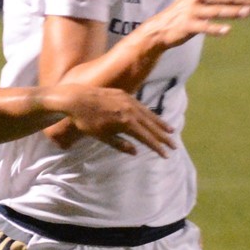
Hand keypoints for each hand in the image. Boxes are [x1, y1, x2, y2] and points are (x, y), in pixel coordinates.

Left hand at [50, 85, 175, 156]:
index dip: (157, 147)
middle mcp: (130, 110)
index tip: (166, 155)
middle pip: (151, 126)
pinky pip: (140, 106)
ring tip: (170, 131)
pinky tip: (153, 118)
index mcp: (126, 123)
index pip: (146, 137)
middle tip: (174, 145)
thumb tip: (136, 151)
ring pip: (148, 114)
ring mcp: (128, 101)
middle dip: (163, 137)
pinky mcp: (124, 94)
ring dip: (160, 123)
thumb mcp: (102, 136)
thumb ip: (120, 144)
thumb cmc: (86, 121)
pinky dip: (149, 113)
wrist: (75, 98)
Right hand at [138, 0, 249, 48]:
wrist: (159, 29)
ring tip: (248, 13)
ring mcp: (192, 11)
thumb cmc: (180, 15)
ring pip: (217, 11)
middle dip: (245, 2)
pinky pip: (204, 27)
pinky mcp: (188, 25)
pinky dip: (215, 29)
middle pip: (226, 0)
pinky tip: (227, 31)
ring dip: (233, 12)